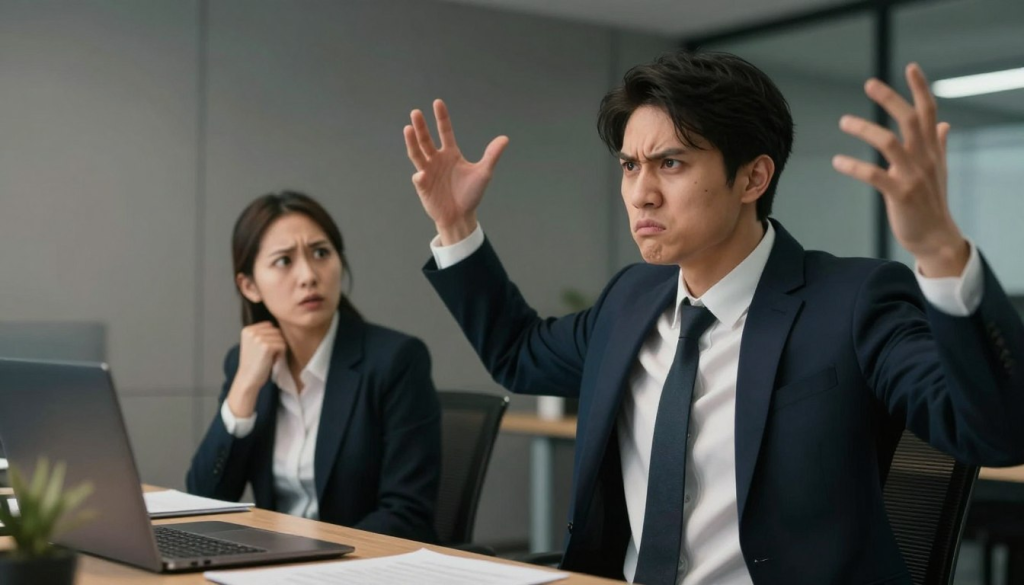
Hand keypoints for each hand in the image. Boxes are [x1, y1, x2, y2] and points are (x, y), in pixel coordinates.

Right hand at [226, 322, 286, 417]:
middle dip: (276, 342)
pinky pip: (283, 345)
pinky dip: (281, 354)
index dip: (271, 338)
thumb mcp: (253, 344)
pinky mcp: (266, 346)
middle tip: (267, 355)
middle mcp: (252, 332)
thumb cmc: (254, 364)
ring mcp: (258, 338)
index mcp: (247, 330)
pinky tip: (272, 360)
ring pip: (281, 338)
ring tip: (269, 358)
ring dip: (279, 349)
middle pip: (276, 331)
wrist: (248, 379)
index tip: (264, 350)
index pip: (269, 326)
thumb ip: (262, 333)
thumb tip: (284, 325)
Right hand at [403, 99, 508, 244]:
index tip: (438, 102)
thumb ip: (492, 156)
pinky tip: (422, 174)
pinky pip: (419, 178)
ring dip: (412, 142)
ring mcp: (428, 172)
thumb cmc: (470, 194)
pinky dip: (420, 176)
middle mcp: (437, 159)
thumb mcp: (483, 173)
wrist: (461, 216)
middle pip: (426, 140)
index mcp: (451, 154)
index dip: (442, 118)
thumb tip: (505, 138)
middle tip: (416, 112)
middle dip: (421, 126)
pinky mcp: (423, 186)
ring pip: (417, 154)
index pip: (445, 132)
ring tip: (408, 128)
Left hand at [833, 63, 968, 276]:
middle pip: (911, 120)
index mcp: (932, 150)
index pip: (929, 112)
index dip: (921, 88)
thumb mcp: (939, 170)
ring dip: (865, 129)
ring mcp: (913, 176)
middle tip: (869, 83)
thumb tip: (943, 124)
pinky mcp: (900, 194)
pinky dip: (854, 166)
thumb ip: (939, 144)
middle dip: (891, 99)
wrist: (935, 237)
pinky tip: (837, 162)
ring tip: (844, 121)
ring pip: (890, 143)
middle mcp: (925, 158)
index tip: (910, 66)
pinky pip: (874, 175)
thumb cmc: (932, 202)